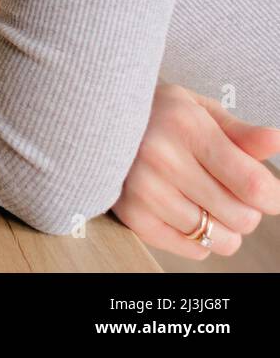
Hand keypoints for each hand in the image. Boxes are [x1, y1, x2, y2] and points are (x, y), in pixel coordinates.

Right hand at [113, 83, 279, 258]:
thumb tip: (274, 141)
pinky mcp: (131, 214)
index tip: (266, 193)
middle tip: (230, 193)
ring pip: (218, 237)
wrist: (94, 122)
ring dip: (224, 226)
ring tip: (207, 203)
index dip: (271, 196)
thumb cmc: (157, 114)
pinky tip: (188, 213)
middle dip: (248, 210)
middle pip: (241, 216)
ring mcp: (143, 190)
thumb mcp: (197, 109)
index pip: (252, 184)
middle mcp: (162, 159)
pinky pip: (191, 248)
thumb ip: (239, 131)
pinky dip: (200, 238)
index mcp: (185, 126)